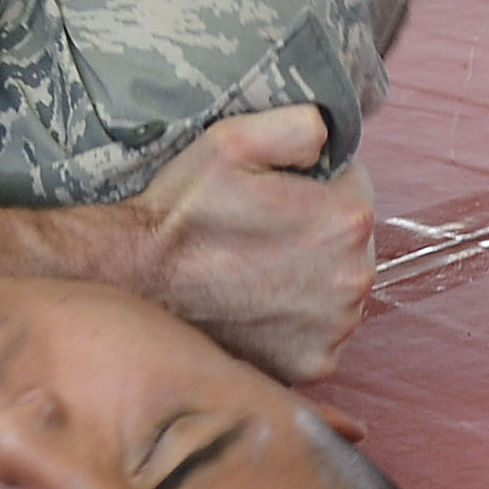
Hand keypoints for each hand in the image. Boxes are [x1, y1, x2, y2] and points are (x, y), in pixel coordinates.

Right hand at [0, 107, 375, 382]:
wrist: (134, 278)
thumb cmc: (183, 210)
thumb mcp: (233, 139)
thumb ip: (301, 123)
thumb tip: (331, 137)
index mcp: (347, 219)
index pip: (354, 185)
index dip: (313, 183)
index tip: (273, 193)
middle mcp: (354, 279)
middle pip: (350, 242)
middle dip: (315, 233)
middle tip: (257, 233)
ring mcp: (335, 329)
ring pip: (335, 288)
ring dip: (307, 278)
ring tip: (250, 270)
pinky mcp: (312, 365)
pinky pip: (317, 333)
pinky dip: (293, 322)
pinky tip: (253, 305)